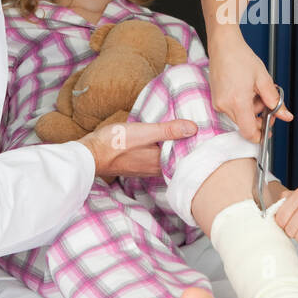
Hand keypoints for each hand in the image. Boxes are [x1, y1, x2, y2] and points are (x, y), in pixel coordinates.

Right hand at [78, 120, 197, 179]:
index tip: (208, 138)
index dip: (196, 148)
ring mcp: (145, 168)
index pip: (185, 157)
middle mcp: (154, 169)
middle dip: (187, 149)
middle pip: (176, 159)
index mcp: (159, 162)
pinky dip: (162, 152)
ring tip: (187, 138)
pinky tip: (162, 144)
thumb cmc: (114, 143)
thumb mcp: (144, 132)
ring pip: (166, 160)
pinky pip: (155, 160)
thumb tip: (194, 128)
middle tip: (202, 137)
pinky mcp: (136, 165)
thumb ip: (168, 130)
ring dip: (175, 151)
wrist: (89, 154)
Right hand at [207, 32, 293, 141]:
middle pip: (245, 124)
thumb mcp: (264, 79)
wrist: (224, 46)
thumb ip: (275, 101)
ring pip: (239, 117)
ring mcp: (219, 103)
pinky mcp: (216, 100)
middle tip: (267, 103)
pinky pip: (232, 109)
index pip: (249, 132)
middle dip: (258, 117)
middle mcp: (225, 105)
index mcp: (238, 101)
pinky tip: (246, 91)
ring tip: (256, 91)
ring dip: (251, 109)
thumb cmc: (240, 58)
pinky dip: (242, 104)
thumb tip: (285, 115)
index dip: (260, 136)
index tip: (267, 132)